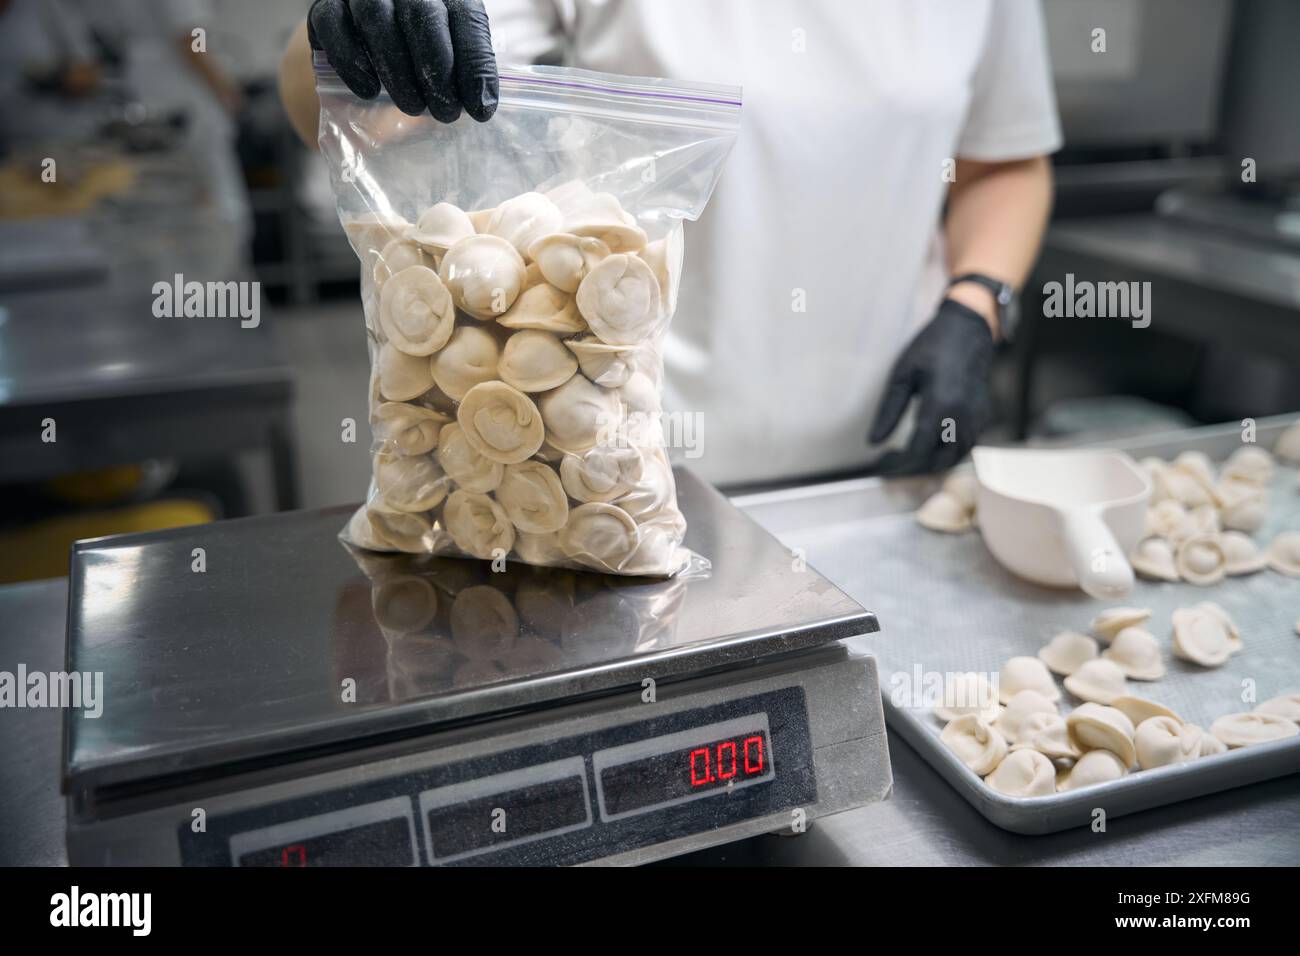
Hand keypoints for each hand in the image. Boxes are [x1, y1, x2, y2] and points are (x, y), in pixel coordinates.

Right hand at [308, 0, 497, 122]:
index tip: (480, 108)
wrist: (367, 26)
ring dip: (398, 71)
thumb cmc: (417, 46)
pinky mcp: (325, 5)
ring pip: (376, 19)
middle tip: (445, 112)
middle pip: (422, 15)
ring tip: (413, 107)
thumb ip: (461, 66)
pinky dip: (352, 62)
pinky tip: (369, 91)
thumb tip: (480, 104)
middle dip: (437, 71)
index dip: (475, 65)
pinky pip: (333, 26)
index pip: (467, 18)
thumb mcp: (448, 50)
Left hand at [867, 299, 995, 475]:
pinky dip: (947, 452)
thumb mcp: (903, 375)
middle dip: (912, 468)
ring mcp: (977, 417)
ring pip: (954, 457)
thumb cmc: (932, 346)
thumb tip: (873, 442)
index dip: (897, 464)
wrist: (969, 328)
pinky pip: (966, 445)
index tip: (880, 463)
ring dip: (930, 462)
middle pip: (937, 461)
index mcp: (940, 405)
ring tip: (907, 455)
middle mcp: (962, 416)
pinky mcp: (983, 415)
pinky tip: (929, 444)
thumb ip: (888, 411)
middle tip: (891, 461)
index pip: (918, 451)